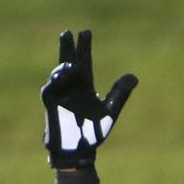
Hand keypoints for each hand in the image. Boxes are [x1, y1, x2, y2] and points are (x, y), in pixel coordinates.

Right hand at [41, 29, 137, 169]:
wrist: (80, 151)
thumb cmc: (93, 133)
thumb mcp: (109, 112)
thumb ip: (119, 94)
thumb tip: (134, 76)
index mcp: (85, 86)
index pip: (84, 62)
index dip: (84, 47)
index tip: (86, 32)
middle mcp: (71, 87)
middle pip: (68, 62)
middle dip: (68, 48)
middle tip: (68, 33)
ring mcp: (59, 95)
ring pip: (59, 75)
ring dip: (64, 67)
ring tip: (72, 63)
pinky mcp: (50, 104)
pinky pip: (50, 89)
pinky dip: (55, 82)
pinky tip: (61, 75)